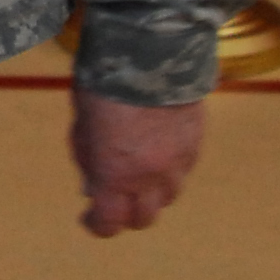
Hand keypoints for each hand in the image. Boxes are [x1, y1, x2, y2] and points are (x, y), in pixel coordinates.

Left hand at [69, 91, 203, 237]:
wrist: (151, 53)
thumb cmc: (104, 85)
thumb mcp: (83, 124)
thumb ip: (88, 158)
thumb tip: (93, 185)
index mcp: (115, 174)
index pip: (110, 223)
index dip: (99, 226)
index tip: (89, 217)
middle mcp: (151, 177)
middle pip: (145, 217)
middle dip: (127, 213)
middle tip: (115, 197)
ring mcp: (179, 162)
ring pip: (168, 195)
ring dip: (151, 192)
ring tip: (138, 171)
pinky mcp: (196, 143)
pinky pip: (183, 169)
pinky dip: (170, 169)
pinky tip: (158, 149)